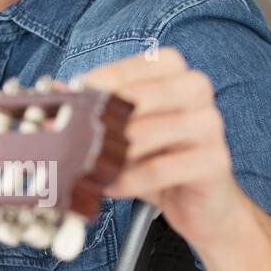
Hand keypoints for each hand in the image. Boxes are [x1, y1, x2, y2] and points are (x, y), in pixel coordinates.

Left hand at [82, 47, 248, 249]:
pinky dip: (129, 180)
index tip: (73, 97)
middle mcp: (197, 90)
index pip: (137, 65)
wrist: (203, 205)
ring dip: (111, 153)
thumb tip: (55, 92)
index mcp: (178, 73)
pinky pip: (160, 169)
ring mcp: (209, 124)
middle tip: (72, 137)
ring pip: (147, 132)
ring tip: (87, 167)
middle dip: (102, 118)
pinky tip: (110, 187)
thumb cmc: (160, 160)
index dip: (103, 81)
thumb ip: (95, 109)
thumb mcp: (126, 132)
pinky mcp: (214, 161)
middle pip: (141, 96)